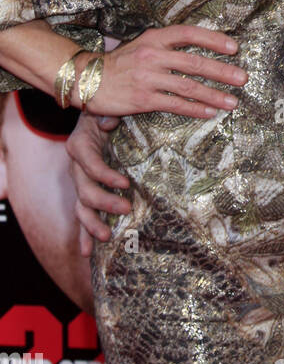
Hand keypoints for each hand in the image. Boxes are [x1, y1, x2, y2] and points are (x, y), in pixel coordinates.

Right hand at [67, 112, 127, 255]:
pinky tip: (87, 253)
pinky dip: (84, 235)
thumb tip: (110, 122)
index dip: (106, 177)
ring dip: (92, 225)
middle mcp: (76, 168)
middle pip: (85, 191)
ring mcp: (80, 182)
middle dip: (105, 203)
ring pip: (81, 208)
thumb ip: (106, 116)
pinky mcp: (85, 193)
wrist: (93, 117)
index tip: (126, 185)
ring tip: (106, 238)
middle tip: (127, 210)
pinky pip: (82, 215)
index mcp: (80, 147)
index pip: (91, 166)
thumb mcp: (104, 109)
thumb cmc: (103, 113)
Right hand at [84, 24, 246, 118]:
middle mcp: (153, 55)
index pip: (190, 33)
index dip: (214, 39)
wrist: (87, 78)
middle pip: (195, 62)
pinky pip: (174, 104)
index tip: (234, 47)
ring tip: (233, 102)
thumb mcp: (142, 44)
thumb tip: (197, 50)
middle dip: (223, 71)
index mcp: (155, 38)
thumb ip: (166, 45)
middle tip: (243, 78)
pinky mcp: (143, 99)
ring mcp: (148, 77)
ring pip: (189, 86)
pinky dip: (194, 109)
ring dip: (214, 95)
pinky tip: (209, 113)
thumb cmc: (119, 63)